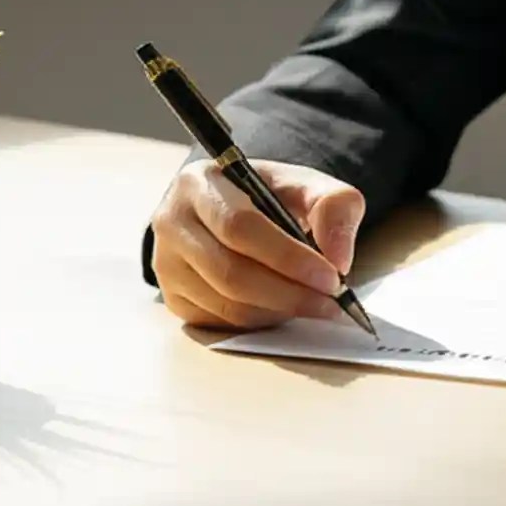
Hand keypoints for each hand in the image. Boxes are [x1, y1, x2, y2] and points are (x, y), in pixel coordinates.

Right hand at [150, 159, 363, 329]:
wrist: (233, 208)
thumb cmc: (269, 196)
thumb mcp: (307, 184)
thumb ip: (334, 208)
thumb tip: (338, 260)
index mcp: (199, 183)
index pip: (239, 227)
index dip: (288, 258)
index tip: (331, 277)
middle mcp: (172, 222)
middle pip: (230, 273)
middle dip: (290, 293)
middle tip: (332, 302)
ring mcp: (166, 264)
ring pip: (227, 304)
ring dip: (279, 310)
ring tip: (314, 302)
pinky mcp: (174, 297)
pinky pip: (221, 322)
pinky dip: (261, 321)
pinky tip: (283, 306)